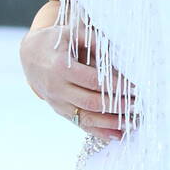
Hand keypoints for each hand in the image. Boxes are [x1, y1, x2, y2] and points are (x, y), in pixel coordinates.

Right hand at [19, 17, 137, 141]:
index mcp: (60, 67)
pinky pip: (81, 124)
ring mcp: (57, 102)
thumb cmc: (57, 41)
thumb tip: (118, 53)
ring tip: (132, 124)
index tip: (135, 87)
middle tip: (138, 106)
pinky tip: (118, 135)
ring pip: (87, 117)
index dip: (115, 85)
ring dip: (110, 123)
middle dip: (117, 106)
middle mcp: (57, 88)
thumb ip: (94, 40)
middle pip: (91, 102)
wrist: (31, 56)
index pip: (93, 80)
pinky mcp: (60, 111)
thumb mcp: (72, 33)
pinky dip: (99, 131)